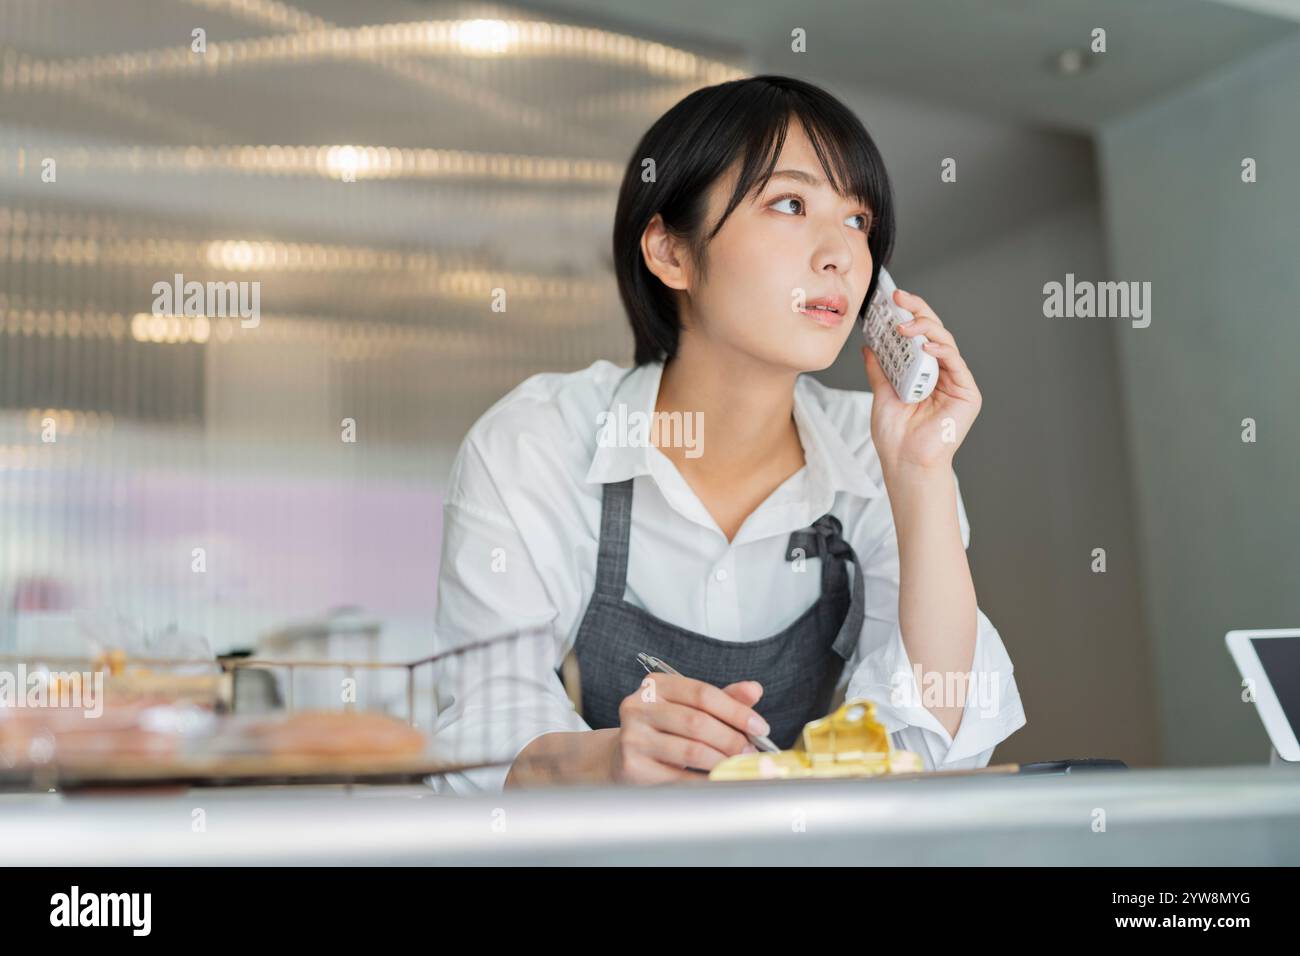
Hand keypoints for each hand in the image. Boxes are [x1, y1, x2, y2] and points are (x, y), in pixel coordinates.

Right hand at [607, 676, 765, 783]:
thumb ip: (723, 698)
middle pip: (697, 721)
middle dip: (732, 739)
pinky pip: (679, 776)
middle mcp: (638, 706)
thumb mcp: (690, 708)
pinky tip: (719, 780)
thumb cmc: (663, 729)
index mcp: (656, 685)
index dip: (736, 710)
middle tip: (751, 751)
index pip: (703, 693)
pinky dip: (706, 779)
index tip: (760, 726)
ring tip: (738, 764)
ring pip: (690, 749)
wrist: (622, 757)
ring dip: (722, 760)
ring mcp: (633, 736)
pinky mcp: (632, 765)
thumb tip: (755, 690)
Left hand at [862, 287, 981, 471]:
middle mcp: (942, 374)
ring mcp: (956, 383)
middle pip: (934, 334)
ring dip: (925, 329)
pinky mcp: (967, 394)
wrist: (904, 463)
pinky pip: (956, 364)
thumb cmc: (895, 436)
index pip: (918, 336)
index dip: (908, 315)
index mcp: (924, 373)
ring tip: (904, 325)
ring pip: (945, 343)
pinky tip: (925, 345)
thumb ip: (879, 369)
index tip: (891, 300)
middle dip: (918, 311)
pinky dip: (941, 351)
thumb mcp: (881, 393)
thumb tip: (869, 346)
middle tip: (900, 298)